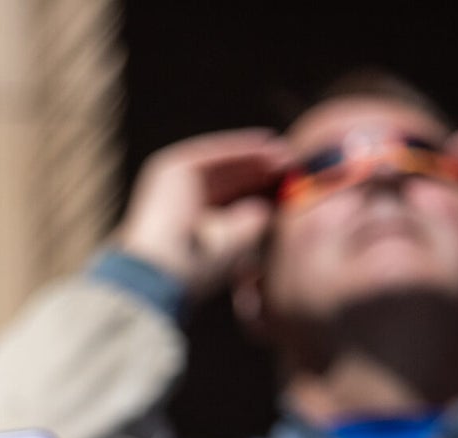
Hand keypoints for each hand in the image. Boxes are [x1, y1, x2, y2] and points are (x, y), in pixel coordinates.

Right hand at [114, 129, 291, 297]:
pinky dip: (241, 149)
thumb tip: (277, 199)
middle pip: (227, 175)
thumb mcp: (238, 239)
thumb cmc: (199, 268)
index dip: (261, 186)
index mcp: (188, 219)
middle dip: (261, 167)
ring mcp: (172, 181)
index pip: (230, 196)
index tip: (292, 181)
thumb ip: (256, 215)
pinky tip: (267, 147)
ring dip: (256, 155)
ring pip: (221, 161)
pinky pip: (212, 152)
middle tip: (294, 161)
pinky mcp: (169, 167)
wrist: (163, 270)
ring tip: (286, 154)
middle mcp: (177, 197)